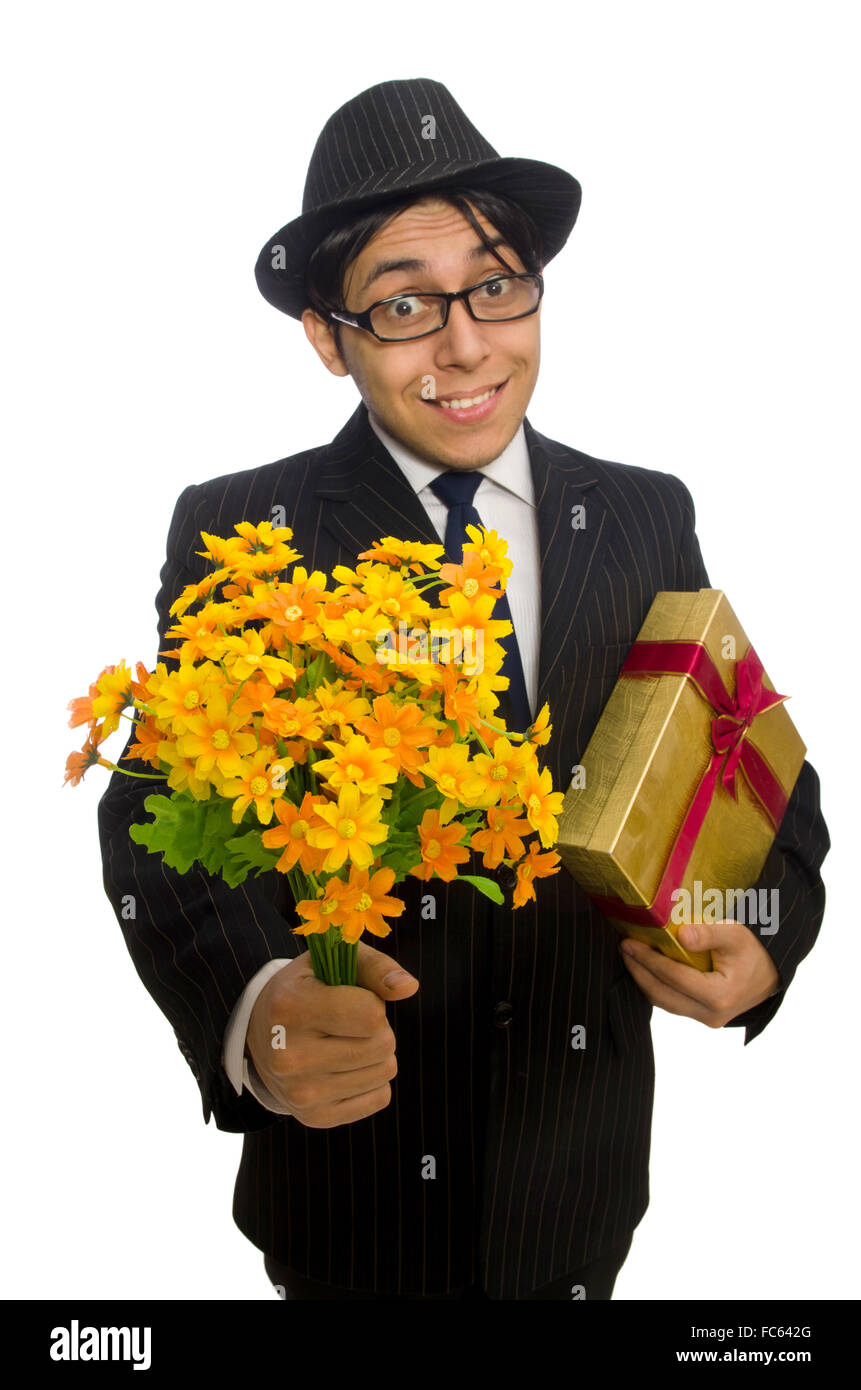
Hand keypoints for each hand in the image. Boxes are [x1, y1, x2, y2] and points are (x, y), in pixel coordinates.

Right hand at [246, 942, 418, 1126]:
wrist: (263, 1036)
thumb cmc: (308, 989)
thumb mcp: (332, 962)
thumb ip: (375, 967)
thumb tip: (408, 987)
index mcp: (291, 1008)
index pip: (371, 1015)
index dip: (372, 1002)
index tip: (351, 999)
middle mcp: (290, 1056)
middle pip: (382, 1045)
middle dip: (378, 1029)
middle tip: (349, 1023)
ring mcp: (301, 1093)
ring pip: (384, 1071)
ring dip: (376, 1054)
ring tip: (346, 1043)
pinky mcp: (315, 1118)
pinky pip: (380, 1097)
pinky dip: (372, 1080)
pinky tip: (345, 1068)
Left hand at [619, 920, 780, 1027]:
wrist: (771, 974)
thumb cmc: (753, 951)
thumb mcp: (736, 935)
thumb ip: (709, 934)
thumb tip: (682, 935)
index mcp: (719, 997)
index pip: (673, 977)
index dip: (648, 960)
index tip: (629, 942)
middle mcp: (710, 1015)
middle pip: (663, 994)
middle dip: (638, 971)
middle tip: (623, 948)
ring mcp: (706, 1019)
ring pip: (664, 1003)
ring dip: (644, 980)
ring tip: (630, 957)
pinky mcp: (702, 1017)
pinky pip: (672, 1004)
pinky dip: (656, 987)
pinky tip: (646, 969)